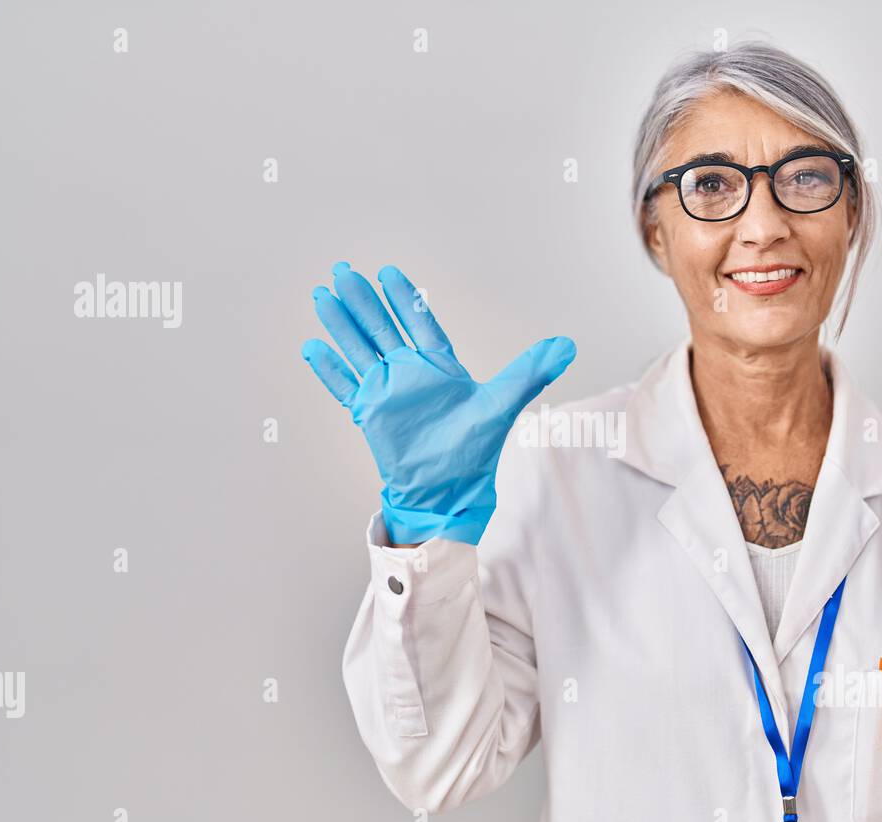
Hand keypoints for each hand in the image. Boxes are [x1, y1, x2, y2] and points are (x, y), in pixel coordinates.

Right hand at [302, 263, 575, 545]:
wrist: (448, 490)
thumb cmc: (473, 451)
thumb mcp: (502, 403)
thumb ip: (530, 372)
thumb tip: (569, 346)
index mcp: (439, 366)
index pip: (419, 323)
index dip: (404, 299)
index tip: (388, 273)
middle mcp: (410, 374)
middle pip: (381, 328)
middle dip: (363, 302)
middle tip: (342, 270)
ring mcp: (387, 392)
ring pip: (359, 349)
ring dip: (341, 325)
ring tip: (322, 296)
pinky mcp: (370, 413)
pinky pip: (345, 386)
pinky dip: (330, 369)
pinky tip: (312, 346)